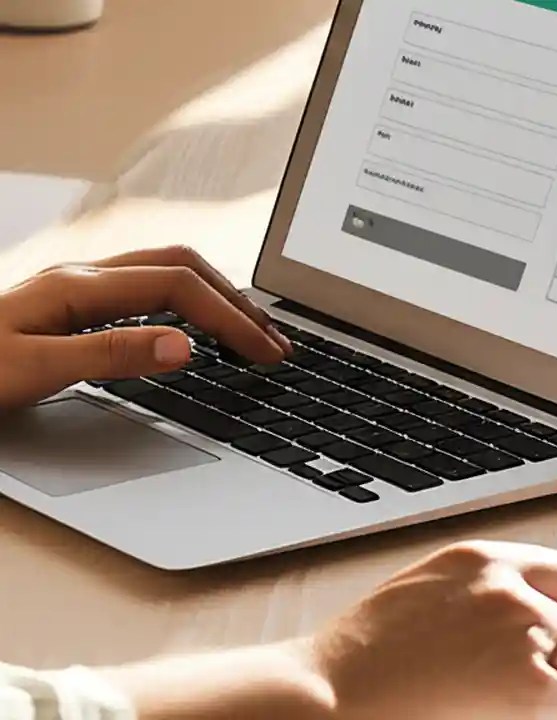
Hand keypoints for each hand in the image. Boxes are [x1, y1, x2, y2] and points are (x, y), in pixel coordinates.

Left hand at [0, 245, 290, 407]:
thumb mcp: (28, 373)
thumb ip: (108, 356)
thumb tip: (185, 344)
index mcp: (76, 288)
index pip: (180, 288)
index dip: (232, 319)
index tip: (268, 356)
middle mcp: (78, 277)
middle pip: (182, 266)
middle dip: (238, 300)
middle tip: (276, 343)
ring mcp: (71, 288)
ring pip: (166, 271)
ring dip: (217, 295)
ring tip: (251, 330)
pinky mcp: (66, 307)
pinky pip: (146, 288)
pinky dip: (189, 301)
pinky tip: (195, 327)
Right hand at [310, 541, 556, 719]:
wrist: (332, 695)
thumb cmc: (370, 657)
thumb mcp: (434, 598)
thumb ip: (504, 600)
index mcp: (481, 559)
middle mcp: (510, 587)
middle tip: (519, 684)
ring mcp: (523, 630)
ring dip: (552, 688)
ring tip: (482, 695)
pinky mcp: (530, 679)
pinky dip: (546, 712)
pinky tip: (495, 709)